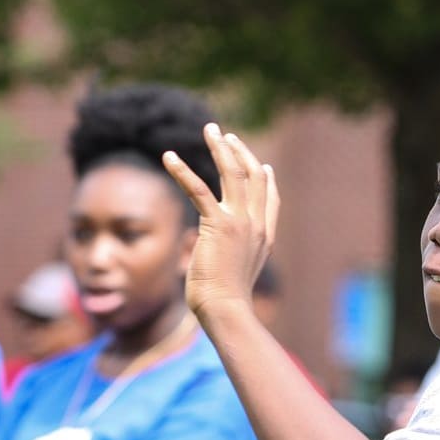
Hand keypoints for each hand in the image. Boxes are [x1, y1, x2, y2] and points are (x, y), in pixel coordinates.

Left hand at [162, 123, 279, 318]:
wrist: (227, 311)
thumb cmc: (226, 300)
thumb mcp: (238, 271)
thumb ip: (237, 252)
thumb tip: (222, 247)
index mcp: (264, 235)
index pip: (270, 197)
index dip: (265, 177)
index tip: (261, 163)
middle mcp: (256, 224)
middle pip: (254, 176)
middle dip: (240, 152)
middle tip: (225, 135)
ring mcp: (240, 222)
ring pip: (233, 173)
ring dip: (220, 147)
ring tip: (210, 129)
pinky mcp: (218, 225)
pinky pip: (199, 189)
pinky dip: (182, 170)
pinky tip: (168, 157)